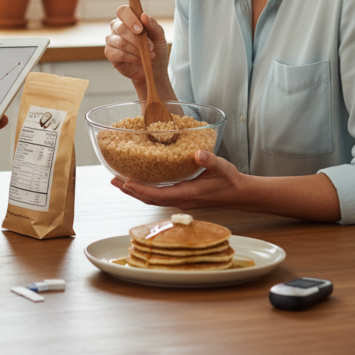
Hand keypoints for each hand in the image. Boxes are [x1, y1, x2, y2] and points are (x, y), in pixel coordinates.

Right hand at [104, 5, 169, 87]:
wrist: (154, 68)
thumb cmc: (155, 49)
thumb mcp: (159, 36)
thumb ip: (153, 25)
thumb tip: (144, 15)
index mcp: (128, 18)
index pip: (123, 11)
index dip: (130, 19)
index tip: (141, 29)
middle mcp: (117, 27)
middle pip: (121, 28)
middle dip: (137, 39)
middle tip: (150, 47)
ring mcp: (111, 40)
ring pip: (120, 42)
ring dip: (137, 50)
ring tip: (148, 55)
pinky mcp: (109, 53)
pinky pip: (118, 54)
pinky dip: (132, 58)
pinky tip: (139, 60)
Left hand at [111, 150, 245, 209]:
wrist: (241, 194)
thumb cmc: (231, 181)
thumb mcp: (222, 167)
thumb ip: (210, 160)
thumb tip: (199, 154)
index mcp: (188, 194)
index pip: (158, 195)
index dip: (140, 190)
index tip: (125, 183)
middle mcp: (181, 200)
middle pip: (150, 199)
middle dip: (131, 190)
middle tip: (113, 180)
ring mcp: (181, 200)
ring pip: (153, 198)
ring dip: (136, 191)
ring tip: (120, 181)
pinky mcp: (182, 196)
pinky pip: (159, 195)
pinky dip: (146, 190)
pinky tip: (139, 181)